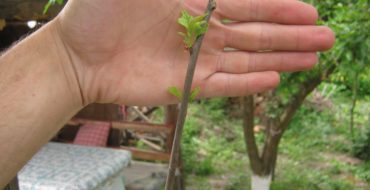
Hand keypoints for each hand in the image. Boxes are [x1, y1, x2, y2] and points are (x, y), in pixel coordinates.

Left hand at [53, 0, 334, 105]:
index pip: (248, 4)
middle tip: (326, 38)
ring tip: (312, 61)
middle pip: (256, 33)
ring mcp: (196, 59)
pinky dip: (249, 84)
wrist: (78, 53)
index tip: (310, 11)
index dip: (280, 7)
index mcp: (195, 2)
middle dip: (292, 36)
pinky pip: (225, 85)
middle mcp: (201, 30)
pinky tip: (275, 81)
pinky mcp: (186, 85)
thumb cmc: (99, 8)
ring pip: (248, 59)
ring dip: (280, 60)